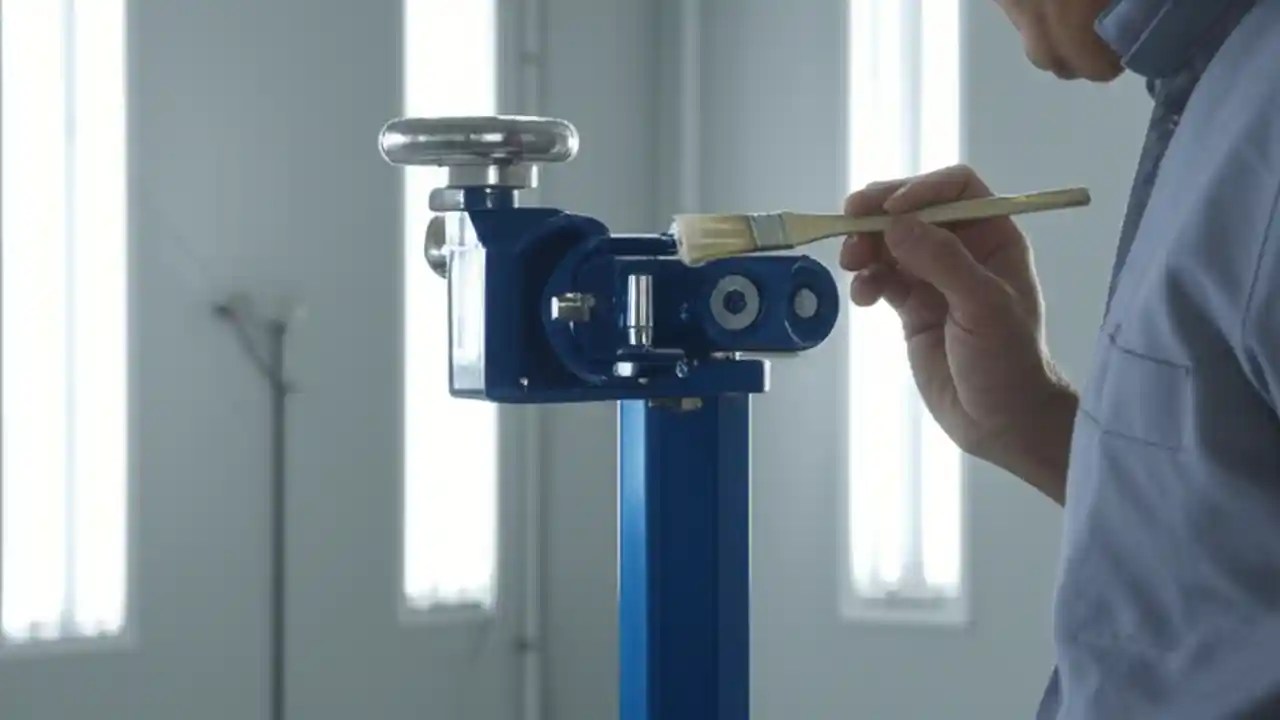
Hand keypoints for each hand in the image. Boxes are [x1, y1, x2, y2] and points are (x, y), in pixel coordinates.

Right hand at [841, 165, 1076, 502]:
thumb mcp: (983, 306)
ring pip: (891, 243)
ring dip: (866, 246)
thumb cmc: (1008, 361)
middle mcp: (964, 251)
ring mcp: (935, 279)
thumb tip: (895, 224)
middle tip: (848, 221)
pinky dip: (865, 280)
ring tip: (851, 264)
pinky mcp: (912, 307)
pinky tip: (862, 296)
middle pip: (915, 211)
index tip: (889, 208)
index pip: (957, 189)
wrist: (1001, 421)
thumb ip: (942, 261)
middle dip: (880, 214)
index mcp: (994, 238)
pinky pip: (881, 278)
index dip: (921, 188)